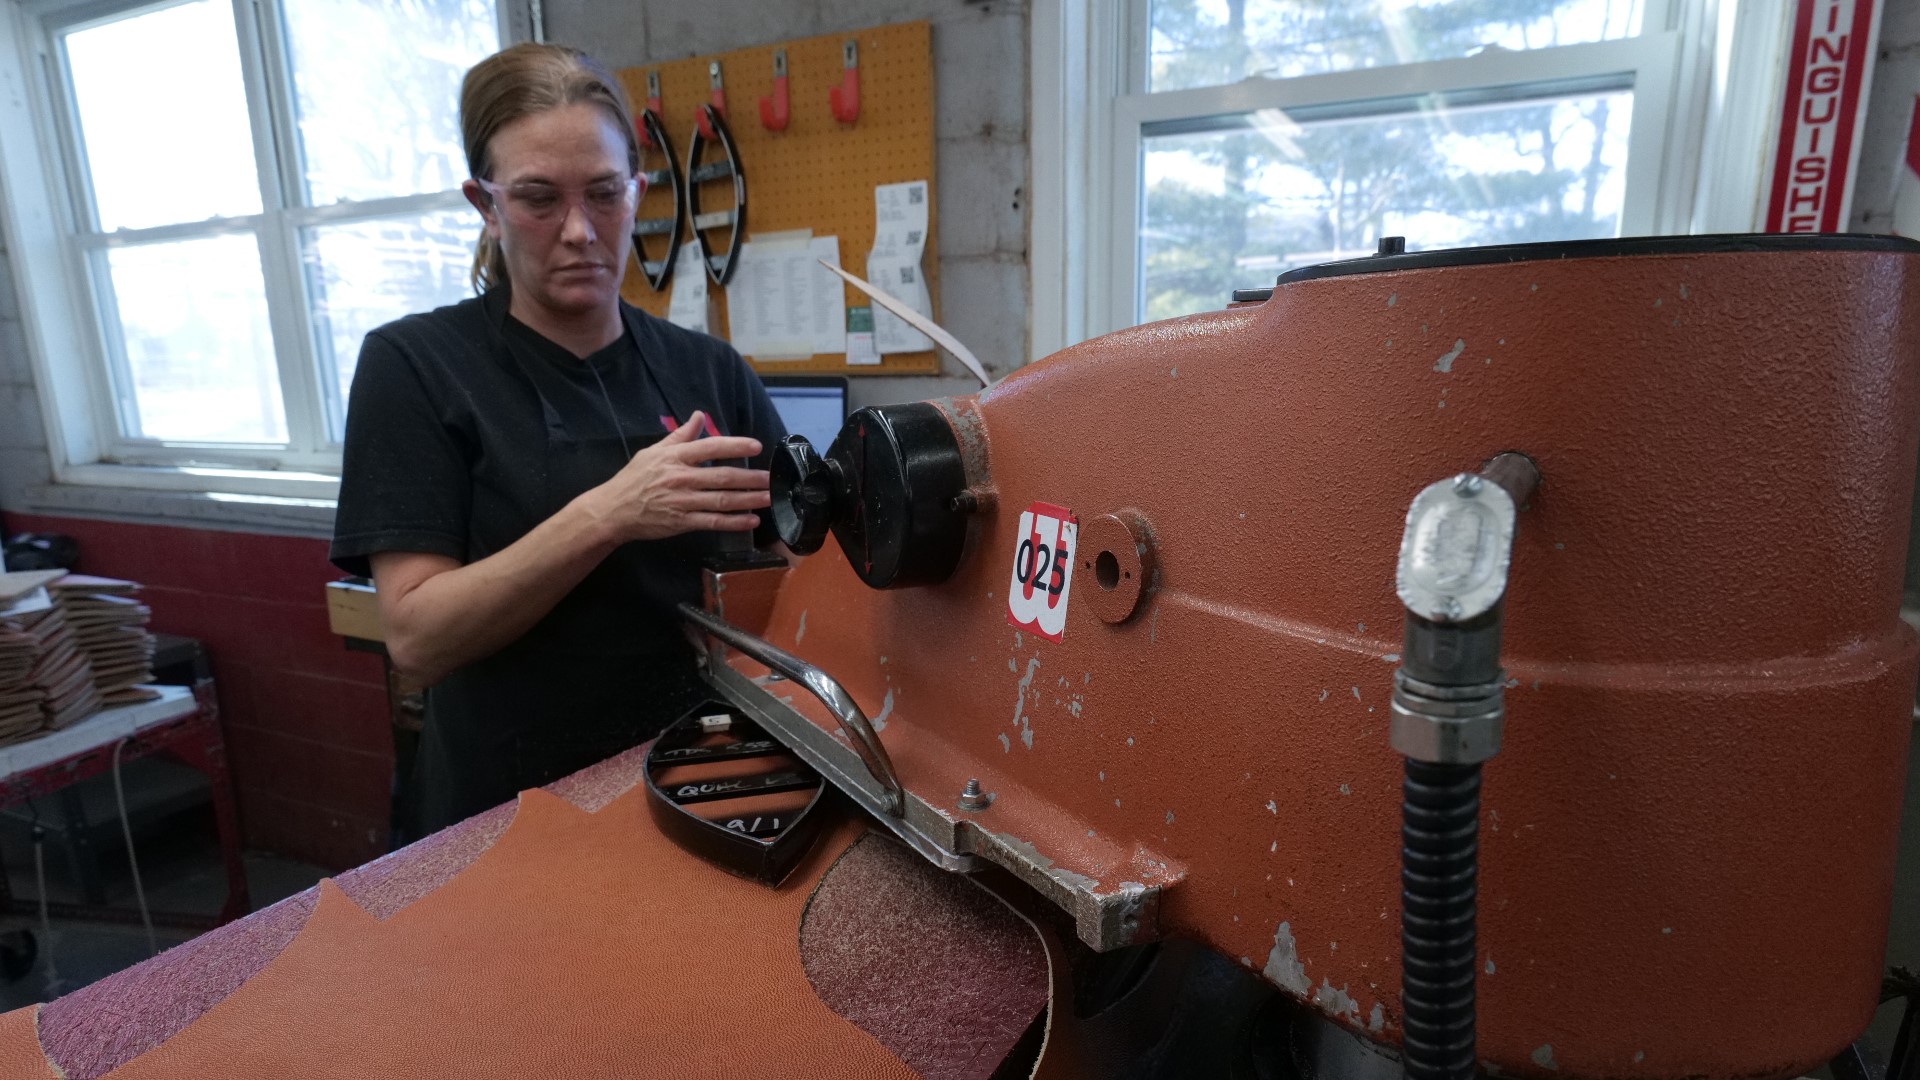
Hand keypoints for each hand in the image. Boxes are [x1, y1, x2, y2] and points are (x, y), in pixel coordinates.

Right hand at [573, 411, 769, 541]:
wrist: (613, 510)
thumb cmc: (634, 479)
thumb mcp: (653, 451)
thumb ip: (679, 435)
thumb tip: (699, 416)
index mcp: (675, 457)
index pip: (710, 447)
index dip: (735, 446)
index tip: (756, 446)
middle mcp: (681, 478)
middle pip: (722, 477)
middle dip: (750, 478)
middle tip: (771, 477)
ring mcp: (682, 502)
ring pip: (722, 500)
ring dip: (748, 499)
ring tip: (767, 497)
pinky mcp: (682, 522)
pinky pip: (713, 522)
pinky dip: (734, 522)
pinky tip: (751, 520)